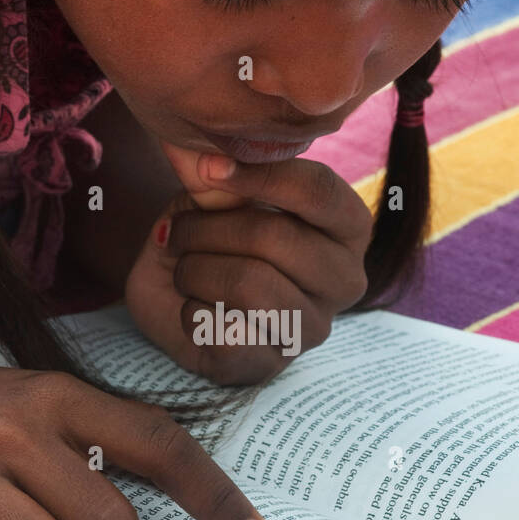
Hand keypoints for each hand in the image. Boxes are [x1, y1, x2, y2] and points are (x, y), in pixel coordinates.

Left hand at [124, 141, 372, 383]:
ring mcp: (313, 329)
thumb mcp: (210, 197)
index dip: (260, 176)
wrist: (172, 301)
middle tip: (177, 233)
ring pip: (248, 285)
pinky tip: (192, 309)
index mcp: (347, 227)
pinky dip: (191, 313)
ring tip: (184, 270)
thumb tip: (198, 154)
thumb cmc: (207, 239)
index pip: (319, 191)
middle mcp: (345, 280)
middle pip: (275, 237)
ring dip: (194, 271)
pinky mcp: (272, 365)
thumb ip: (214, 176)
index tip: (208, 169)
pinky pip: (226, 333)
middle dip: (206, 230)